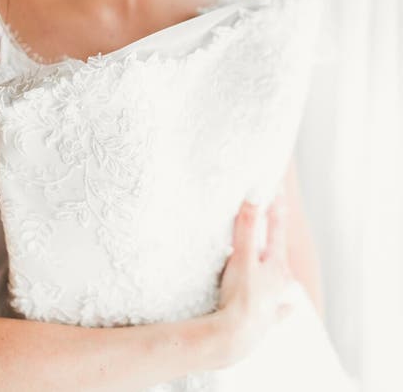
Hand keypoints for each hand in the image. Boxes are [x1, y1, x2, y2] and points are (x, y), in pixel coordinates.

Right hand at [214, 193, 297, 365]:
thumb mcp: (241, 256)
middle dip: (274, 237)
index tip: (277, 188)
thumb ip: (246, 226)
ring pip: (281, 281)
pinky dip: (283, 306)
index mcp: (276, 265)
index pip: (276, 229)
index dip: (275, 207)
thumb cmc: (241, 295)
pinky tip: (289, 306)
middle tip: (272, 221)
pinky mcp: (267, 320)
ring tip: (279, 263)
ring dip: (279, 270)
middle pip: (278, 253)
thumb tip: (254, 196)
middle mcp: (280, 282)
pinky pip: (279, 310)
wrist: (237, 336)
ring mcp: (275, 302)